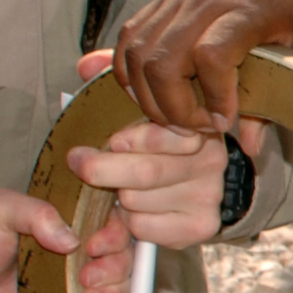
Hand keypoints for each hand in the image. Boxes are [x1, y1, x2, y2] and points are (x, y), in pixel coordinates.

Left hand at [0, 185, 129, 292]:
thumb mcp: (0, 210)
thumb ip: (34, 213)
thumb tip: (71, 239)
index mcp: (72, 217)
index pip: (112, 219)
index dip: (113, 233)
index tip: (93, 246)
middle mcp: (84, 247)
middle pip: (123, 254)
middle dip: (113, 268)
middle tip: (85, 278)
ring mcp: (81, 278)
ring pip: (120, 283)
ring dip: (113, 292)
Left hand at [65, 74, 268, 253]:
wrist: (193, 185)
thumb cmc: (156, 142)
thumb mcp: (139, 105)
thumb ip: (113, 80)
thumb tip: (85, 65)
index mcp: (197, 124)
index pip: (161, 134)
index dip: (129, 139)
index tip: (112, 141)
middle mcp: (212, 159)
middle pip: (145, 172)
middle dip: (102, 169)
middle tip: (80, 163)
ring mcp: (209, 195)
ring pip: (138, 202)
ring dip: (117, 198)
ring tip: (120, 188)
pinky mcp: (201, 227)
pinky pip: (145, 228)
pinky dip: (130, 223)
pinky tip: (136, 210)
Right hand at [116, 0, 292, 133]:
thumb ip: (282, 93)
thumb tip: (248, 145)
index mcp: (252, 7)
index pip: (212, 55)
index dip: (213, 97)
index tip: (224, 120)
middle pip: (162, 60)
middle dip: (172, 108)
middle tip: (196, 127)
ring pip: (137, 50)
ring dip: (147, 94)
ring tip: (176, 114)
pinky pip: (130, 35)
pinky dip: (131, 70)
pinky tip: (154, 91)